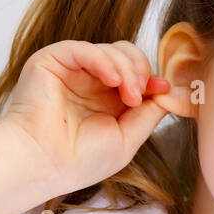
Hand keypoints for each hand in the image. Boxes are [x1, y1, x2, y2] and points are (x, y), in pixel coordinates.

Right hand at [1, 40, 173, 194]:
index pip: (135, 74)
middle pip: (126, 56)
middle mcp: (89, 82)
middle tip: (139, 95)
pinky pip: (84, 48)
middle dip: (141, 71)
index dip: (151, 78)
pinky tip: (113, 80)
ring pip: (110, 50)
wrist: (44, 164)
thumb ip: (148, 114)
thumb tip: (168, 95)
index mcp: (106, 100)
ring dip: (127, 69)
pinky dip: (103, 60)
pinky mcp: (52, 61)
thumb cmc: (79, 160)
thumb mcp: (127, 138)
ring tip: (128, 95)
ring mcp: (72, 71)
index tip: (164, 89)